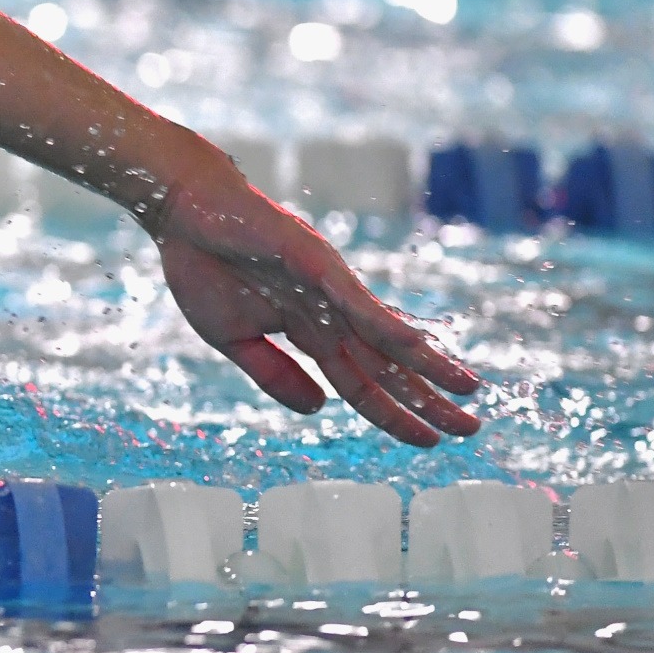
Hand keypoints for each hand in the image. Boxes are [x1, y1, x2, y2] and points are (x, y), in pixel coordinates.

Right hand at [148, 177, 481, 445]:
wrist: (183, 211)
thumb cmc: (204, 266)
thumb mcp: (234, 339)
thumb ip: (274, 374)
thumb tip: (319, 410)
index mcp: (308, 330)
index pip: (360, 381)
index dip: (393, 413)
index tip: (428, 441)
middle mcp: (330, 311)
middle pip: (386, 364)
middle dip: (427, 398)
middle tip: (470, 429)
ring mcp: (329, 287)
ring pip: (385, 335)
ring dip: (428, 364)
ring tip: (468, 389)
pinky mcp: (317, 263)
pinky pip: (356, 301)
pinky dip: (385, 325)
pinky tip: (415, 347)